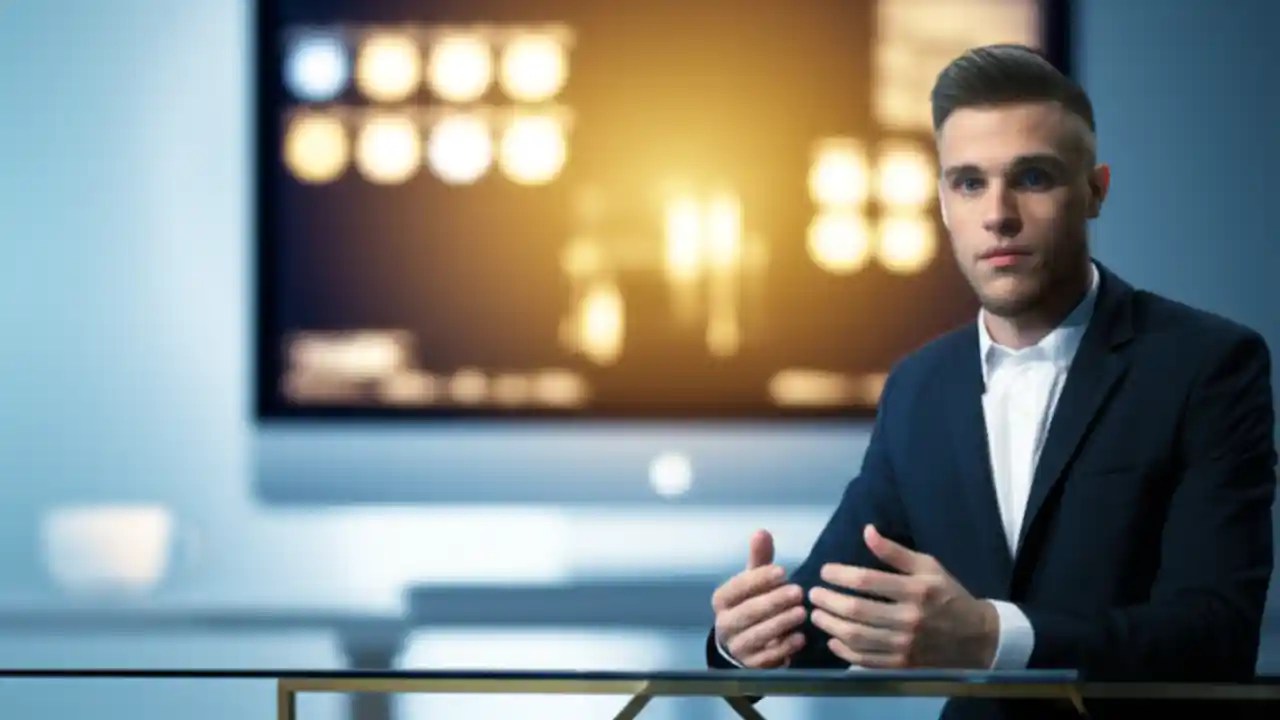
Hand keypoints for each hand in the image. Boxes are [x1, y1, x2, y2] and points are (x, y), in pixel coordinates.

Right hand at [711, 529, 807, 667]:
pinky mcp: (750, 666)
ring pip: (757, 635)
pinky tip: (800, 638)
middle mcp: (724, 624)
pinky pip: (766, 658)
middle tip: (798, 592)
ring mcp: (736, 647)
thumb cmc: (751, 605)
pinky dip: (784, 648)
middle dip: (774, 601)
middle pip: (748, 612)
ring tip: (802, 613)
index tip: (783, 571)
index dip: (759, 579)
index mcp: (722, 600)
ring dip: (781, 623)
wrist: (743, 644)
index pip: (738, 587)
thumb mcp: (754, 582)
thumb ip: (759, 559)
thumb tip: (761, 531)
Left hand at [808, 524, 998, 668]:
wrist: (976, 637)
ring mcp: (905, 645)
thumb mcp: (928, 566)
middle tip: (813, 594)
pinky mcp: (902, 665)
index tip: (825, 571)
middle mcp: (909, 618)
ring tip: (817, 614)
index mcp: (916, 590)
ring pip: (856, 636)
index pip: (867, 580)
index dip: (840, 574)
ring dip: (830, 625)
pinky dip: (844, 651)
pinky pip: (865, 660)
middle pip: (856, 610)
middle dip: (828, 600)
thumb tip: (867, 531)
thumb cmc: (948, 595)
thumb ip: (895, 552)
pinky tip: (832, 640)